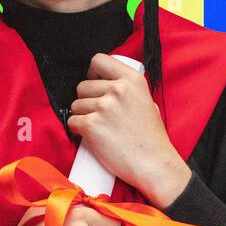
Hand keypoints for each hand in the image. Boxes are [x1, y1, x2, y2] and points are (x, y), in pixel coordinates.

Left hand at [69, 53, 191, 206]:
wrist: (153, 164)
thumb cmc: (151, 138)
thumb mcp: (147, 101)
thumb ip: (128, 90)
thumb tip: (107, 84)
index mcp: (132, 79)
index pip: (99, 60)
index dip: (93, 73)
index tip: (95, 83)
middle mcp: (117, 89)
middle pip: (83, 85)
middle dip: (85, 99)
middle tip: (97, 114)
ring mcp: (103, 107)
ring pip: (75, 105)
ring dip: (81, 115)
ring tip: (98, 127)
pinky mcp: (91, 125)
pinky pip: (72, 121)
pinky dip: (77, 129)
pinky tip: (89, 136)